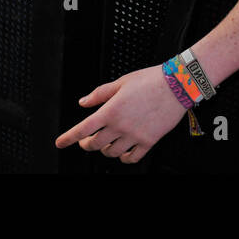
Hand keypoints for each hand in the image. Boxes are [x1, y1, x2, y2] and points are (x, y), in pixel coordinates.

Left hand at [56, 65, 184, 162]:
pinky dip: (124, 158)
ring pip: (111, 153)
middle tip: (87, 140)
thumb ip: (99, 94)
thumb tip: (84, 102)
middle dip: (86, 144)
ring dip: (105, 150)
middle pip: (94, 144)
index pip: (82, 129)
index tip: (61, 142)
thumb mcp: (121, 82)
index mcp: (111, 111)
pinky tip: (124, 152)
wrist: (177, 85)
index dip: (68, 138)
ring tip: (107, 143)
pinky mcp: (148, 141)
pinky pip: (132, 158)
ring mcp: (134, 136)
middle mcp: (120, 126)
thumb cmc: (151, 80)